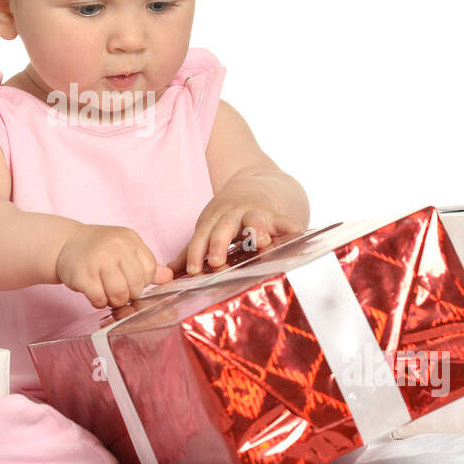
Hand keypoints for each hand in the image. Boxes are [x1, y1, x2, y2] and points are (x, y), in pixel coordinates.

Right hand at [55, 224, 174, 308]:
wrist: (65, 244)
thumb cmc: (99, 249)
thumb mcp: (125, 249)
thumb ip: (146, 264)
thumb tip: (170, 278)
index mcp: (130, 240)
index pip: (149, 270)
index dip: (141, 282)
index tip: (129, 282)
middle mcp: (116, 247)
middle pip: (136, 285)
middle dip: (128, 294)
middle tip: (116, 289)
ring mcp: (99, 259)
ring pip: (119, 294)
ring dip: (113, 300)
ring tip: (106, 292)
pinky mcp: (83, 274)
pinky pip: (99, 299)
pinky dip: (98, 302)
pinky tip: (93, 293)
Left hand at [169, 203, 302, 275]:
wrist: (251, 189)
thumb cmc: (225, 218)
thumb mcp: (207, 229)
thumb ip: (190, 252)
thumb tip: (166, 275)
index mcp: (213, 220)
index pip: (201, 237)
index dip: (196, 252)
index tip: (193, 270)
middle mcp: (233, 214)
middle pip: (224, 228)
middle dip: (219, 243)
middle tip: (215, 261)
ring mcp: (256, 213)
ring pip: (255, 220)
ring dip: (257, 230)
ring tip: (260, 242)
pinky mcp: (276, 216)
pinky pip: (286, 222)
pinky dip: (292, 229)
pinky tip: (298, 237)